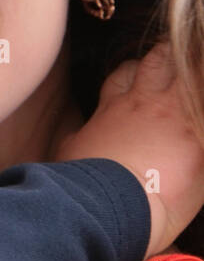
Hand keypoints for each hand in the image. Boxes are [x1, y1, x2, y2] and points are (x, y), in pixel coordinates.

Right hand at [57, 42, 203, 257]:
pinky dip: (202, 107)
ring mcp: (178, 118)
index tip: (140, 77)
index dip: (135, 72)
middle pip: (160, 62)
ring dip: (194, 75)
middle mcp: (147, 104)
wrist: (107, 201)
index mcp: (115, 107)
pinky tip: (201, 119)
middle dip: (167, 59)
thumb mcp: (70, 150)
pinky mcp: (201, 140)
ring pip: (193, 76)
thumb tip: (79, 138)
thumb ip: (81, 136)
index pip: (126, 74)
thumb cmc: (82, 181)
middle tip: (175, 63)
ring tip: (194, 81)